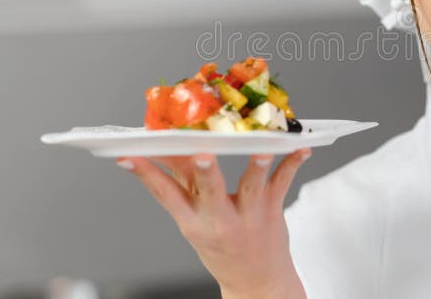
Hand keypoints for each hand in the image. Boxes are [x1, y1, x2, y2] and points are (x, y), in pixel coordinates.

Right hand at [116, 148, 311, 297]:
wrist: (257, 282)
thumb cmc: (223, 249)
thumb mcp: (194, 224)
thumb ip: (183, 186)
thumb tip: (167, 149)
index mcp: (193, 222)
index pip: (165, 194)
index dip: (146, 174)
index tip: (131, 154)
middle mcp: (219, 219)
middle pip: (210, 191)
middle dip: (206, 172)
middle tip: (202, 155)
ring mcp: (248, 214)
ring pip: (252, 187)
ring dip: (256, 167)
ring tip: (261, 151)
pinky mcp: (272, 210)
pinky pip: (284, 182)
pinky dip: (292, 164)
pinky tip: (300, 149)